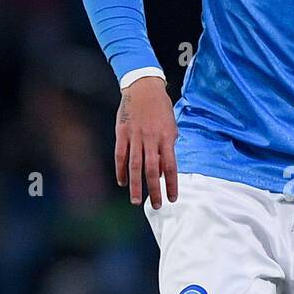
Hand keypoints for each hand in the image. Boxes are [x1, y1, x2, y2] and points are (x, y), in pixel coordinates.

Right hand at [115, 76, 177, 208]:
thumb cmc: (160, 107)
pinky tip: (122, 182)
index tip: (173, 198)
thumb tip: (166, 167)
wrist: (142, 87)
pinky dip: (120, 170)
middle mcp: (151, 140)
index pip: (171, 166)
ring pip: (135, 166)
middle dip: (154, 190)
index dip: (172, 184)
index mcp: (166, 138)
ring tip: (137, 200)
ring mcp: (135, 137)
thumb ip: (169, 146)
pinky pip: (120, 155)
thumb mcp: (171, 125)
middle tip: (156, 205)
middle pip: (152, 170)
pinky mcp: (122, 133)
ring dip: (136, 185)